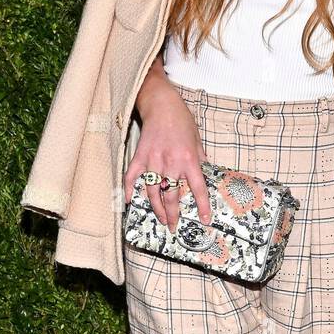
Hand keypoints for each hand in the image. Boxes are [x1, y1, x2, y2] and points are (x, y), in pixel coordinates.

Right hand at [122, 86, 211, 231]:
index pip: (198, 189)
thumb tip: (205, 173)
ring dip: (157, 208)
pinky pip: (132, 178)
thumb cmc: (182, 121)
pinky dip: (128, 190)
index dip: (202, 206)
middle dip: (173, 215)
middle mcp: (171, 164)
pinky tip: (128, 202)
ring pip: (153, 192)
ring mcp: (153, 162)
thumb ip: (200, 160)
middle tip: (174, 227)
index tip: (204, 219)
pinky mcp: (139, 158)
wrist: (162, 106)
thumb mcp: (198, 141)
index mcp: (189, 160)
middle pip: (172, 196)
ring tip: (161, 219)